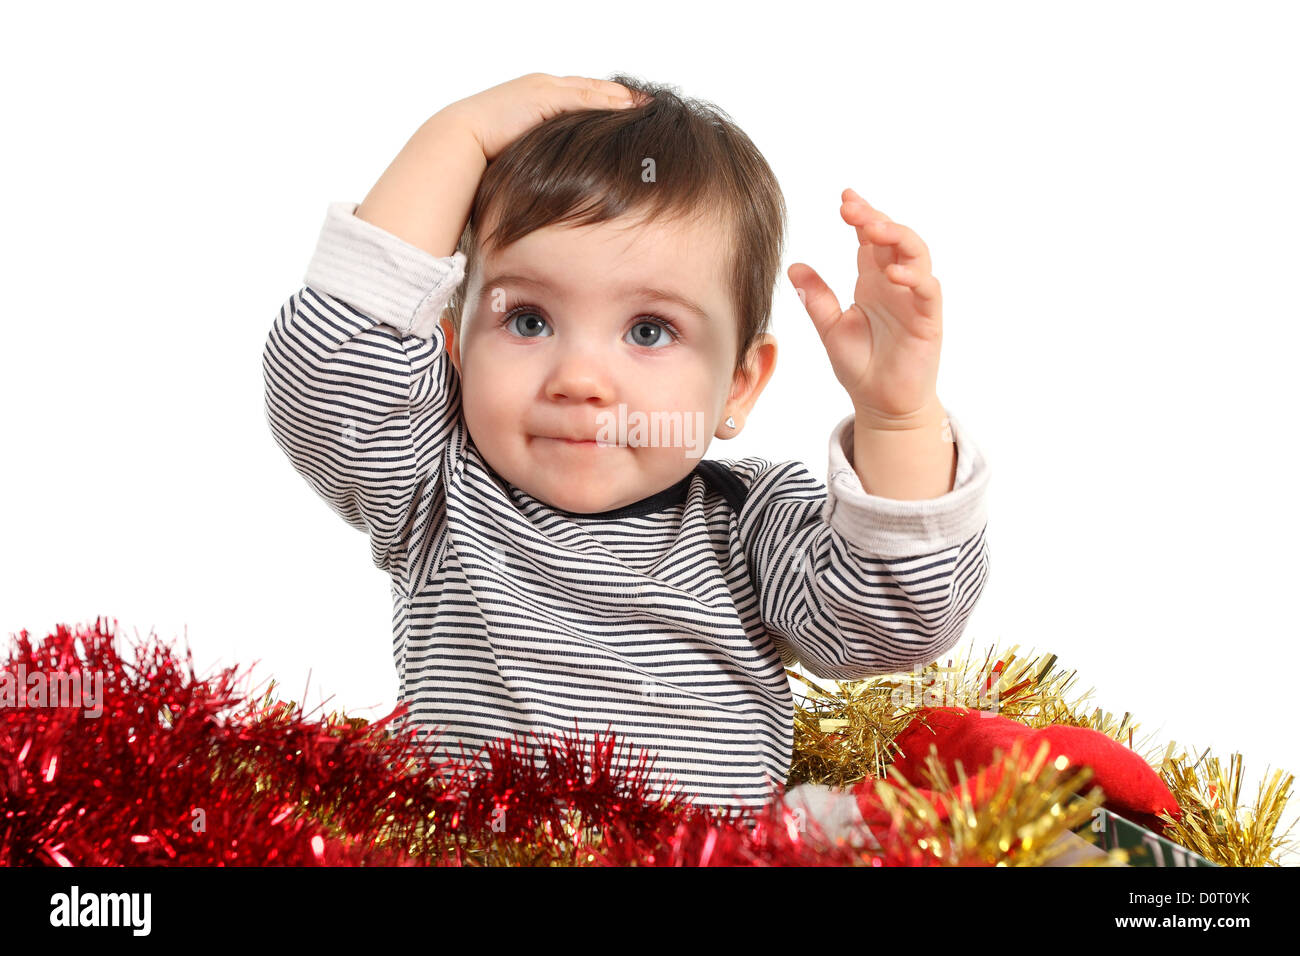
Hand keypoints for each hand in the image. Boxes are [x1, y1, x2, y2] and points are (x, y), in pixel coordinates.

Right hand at [442, 72, 647, 161]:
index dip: (606, 102)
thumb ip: (541, 156)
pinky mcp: (542, 96)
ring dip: (619, 97)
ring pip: (590, 89)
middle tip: (649, 103)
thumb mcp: (521, 154)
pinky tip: (627, 107)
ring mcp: (543, 88)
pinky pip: (581, 97)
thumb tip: (555, 180)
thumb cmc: (484, 154)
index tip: (632, 110)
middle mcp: (542, 87)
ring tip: (646, 104)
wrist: (459, 142)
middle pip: (591, 87)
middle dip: (620, 95)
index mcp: (537, 98)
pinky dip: (605, 100)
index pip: (579, 96)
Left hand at [789, 188, 944, 428]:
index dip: (860, 215)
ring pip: (916, 254)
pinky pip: (928, 290)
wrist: (881, 403)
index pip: (868, 238)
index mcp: (871, 280)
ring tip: (874, 229)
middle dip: (874, 218)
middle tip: (852, 208)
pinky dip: (915, 277)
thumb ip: (816, 298)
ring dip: (897, 237)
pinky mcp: (929, 319)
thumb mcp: (830, 328)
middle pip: (892, 237)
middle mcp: (894, 283)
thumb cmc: (860, 366)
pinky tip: (895, 273)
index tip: (844, 198)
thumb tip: (794, 266)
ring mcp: (914, 298)